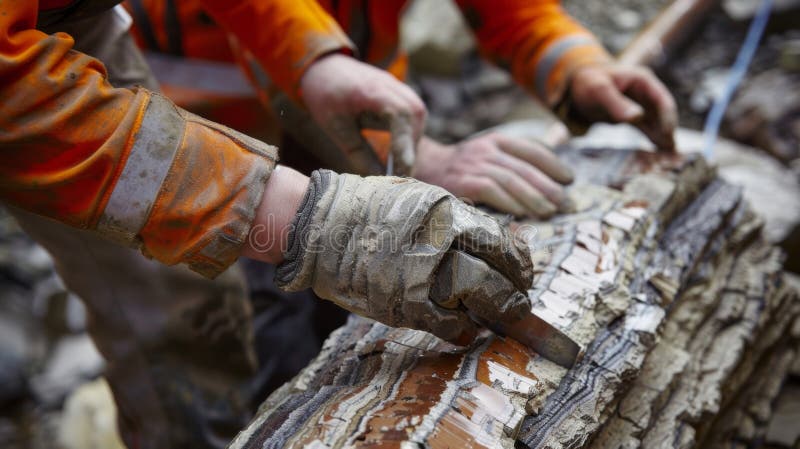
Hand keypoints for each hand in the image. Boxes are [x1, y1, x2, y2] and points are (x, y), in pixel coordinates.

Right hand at [274, 170, 533, 342]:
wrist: (316, 223)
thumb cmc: (366, 209)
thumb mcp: (416, 198)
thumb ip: (453, 219)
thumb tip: (491, 244)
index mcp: (444, 209)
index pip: (498, 238)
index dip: (517, 260)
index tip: (521, 272)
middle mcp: (438, 238)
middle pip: (495, 268)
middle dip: (514, 290)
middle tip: (520, 302)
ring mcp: (420, 271)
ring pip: (477, 295)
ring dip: (495, 310)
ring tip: (499, 317)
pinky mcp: (402, 301)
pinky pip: (446, 322)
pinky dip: (461, 329)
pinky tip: (464, 328)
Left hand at [300, 53, 426, 174]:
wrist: (326, 67)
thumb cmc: (326, 95)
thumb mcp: (336, 127)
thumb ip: (358, 152)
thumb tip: (377, 178)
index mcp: (373, 91)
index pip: (400, 116)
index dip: (404, 144)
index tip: (404, 169)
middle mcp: (392, 86)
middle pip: (415, 118)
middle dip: (410, 149)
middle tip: (401, 177)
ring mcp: (399, 87)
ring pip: (418, 117)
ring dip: (412, 143)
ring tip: (400, 168)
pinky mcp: (401, 93)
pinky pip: (414, 115)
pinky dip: (410, 135)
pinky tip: (399, 152)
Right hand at [413, 135, 573, 217]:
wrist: (422, 166)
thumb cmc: (462, 166)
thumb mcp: (488, 153)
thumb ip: (514, 157)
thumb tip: (551, 165)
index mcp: (496, 140)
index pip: (531, 149)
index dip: (553, 164)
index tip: (570, 179)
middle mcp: (486, 149)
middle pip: (524, 168)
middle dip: (548, 187)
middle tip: (565, 203)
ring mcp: (473, 165)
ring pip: (511, 181)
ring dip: (533, 198)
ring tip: (550, 212)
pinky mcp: (463, 182)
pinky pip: (492, 192)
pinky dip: (510, 203)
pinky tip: (523, 215)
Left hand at [568, 63, 676, 149]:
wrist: (575, 85)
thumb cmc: (587, 83)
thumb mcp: (599, 91)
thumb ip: (617, 104)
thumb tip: (637, 117)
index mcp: (642, 81)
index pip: (662, 100)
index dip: (667, 117)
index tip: (667, 135)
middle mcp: (645, 92)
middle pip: (663, 113)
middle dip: (668, 131)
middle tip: (672, 152)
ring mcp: (640, 104)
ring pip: (657, 122)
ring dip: (663, 137)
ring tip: (670, 156)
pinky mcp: (633, 115)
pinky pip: (647, 127)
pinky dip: (653, 137)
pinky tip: (659, 151)